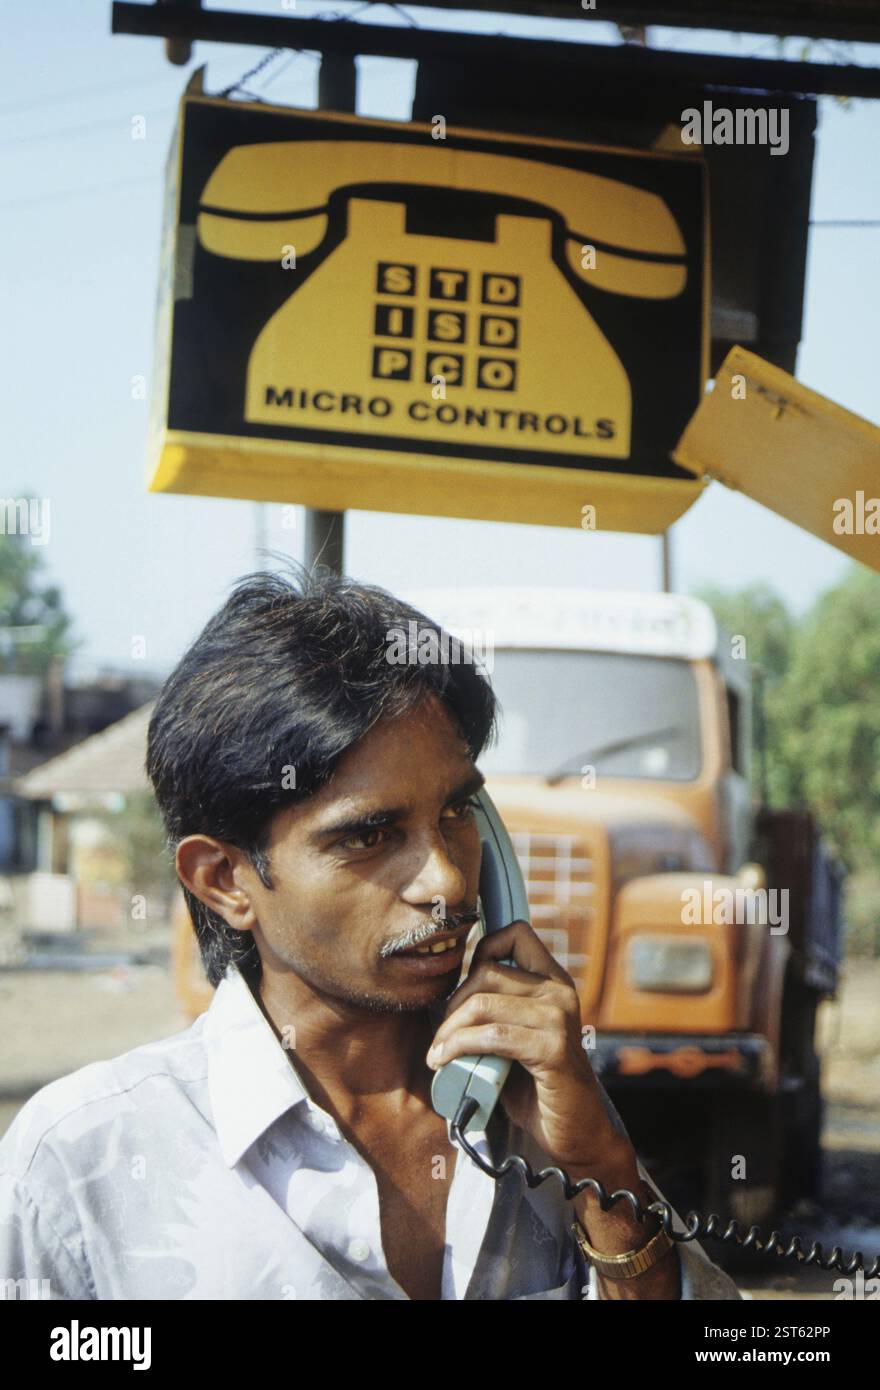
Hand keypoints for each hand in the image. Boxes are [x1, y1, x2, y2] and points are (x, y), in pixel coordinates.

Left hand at [425, 920, 630, 1172]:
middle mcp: (560, 993)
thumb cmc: (539, 1088)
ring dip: (449, 1031)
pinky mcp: (552, 1049)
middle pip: (486, 972)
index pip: (515, 935)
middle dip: (452, 1005)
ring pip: (483, 1004)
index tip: (460, 992)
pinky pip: (491, 1036)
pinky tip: (445, 1062)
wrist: (576, 1133)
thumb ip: (495, 1012)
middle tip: (440, 1038)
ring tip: (438, 1055)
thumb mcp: (516, 1039)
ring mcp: (558, 1019)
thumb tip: (445, 999)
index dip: (480, 952)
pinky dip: (459, 1047)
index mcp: (554, 982)